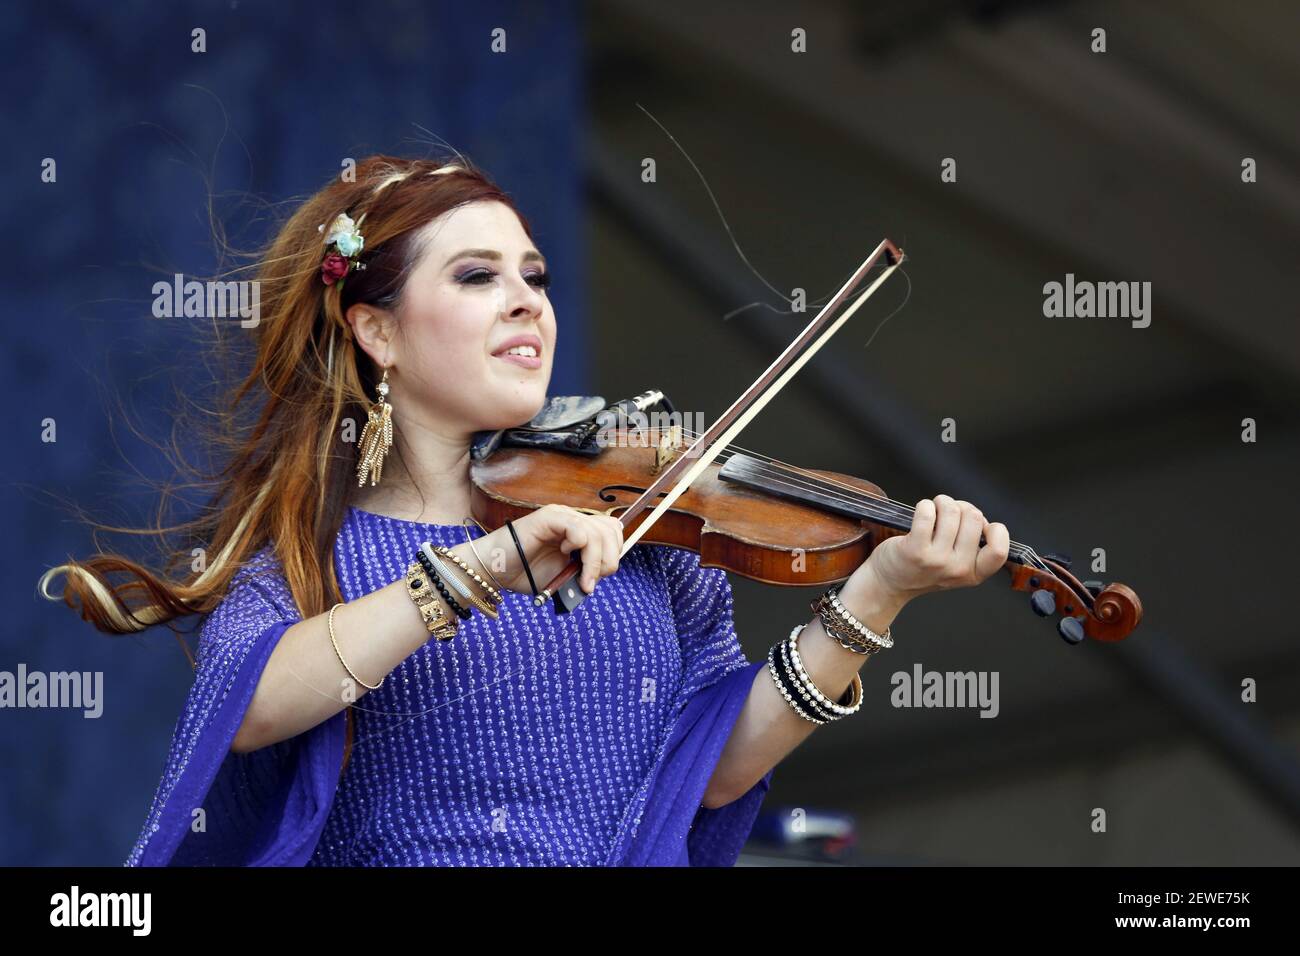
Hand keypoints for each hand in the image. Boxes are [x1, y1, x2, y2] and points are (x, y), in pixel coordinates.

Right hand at [474, 504, 623, 595]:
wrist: (496, 571)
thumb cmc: (527, 573)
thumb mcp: (566, 575)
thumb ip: (587, 569)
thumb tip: (607, 569)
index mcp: (579, 531)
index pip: (612, 531)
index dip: (614, 553)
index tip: (601, 576)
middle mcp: (572, 520)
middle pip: (610, 531)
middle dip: (608, 560)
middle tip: (591, 581)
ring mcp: (561, 516)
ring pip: (597, 533)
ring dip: (595, 562)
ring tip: (583, 580)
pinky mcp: (548, 518)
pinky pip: (577, 528)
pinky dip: (579, 547)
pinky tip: (565, 555)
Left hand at [842, 494, 1010, 613]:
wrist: (889, 583)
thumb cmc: (923, 567)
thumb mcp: (956, 566)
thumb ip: (971, 545)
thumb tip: (976, 515)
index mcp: (973, 575)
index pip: (1000, 551)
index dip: (995, 529)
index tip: (980, 525)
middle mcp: (958, 570)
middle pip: (974, 518)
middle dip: (961, 507)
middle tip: (947, 512)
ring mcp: (937, 561)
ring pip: (952, 511)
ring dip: (942, 502)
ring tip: (934, 508)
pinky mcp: (915, 551)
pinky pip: (927, 513)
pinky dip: (925, 505)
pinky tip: (922, 511)